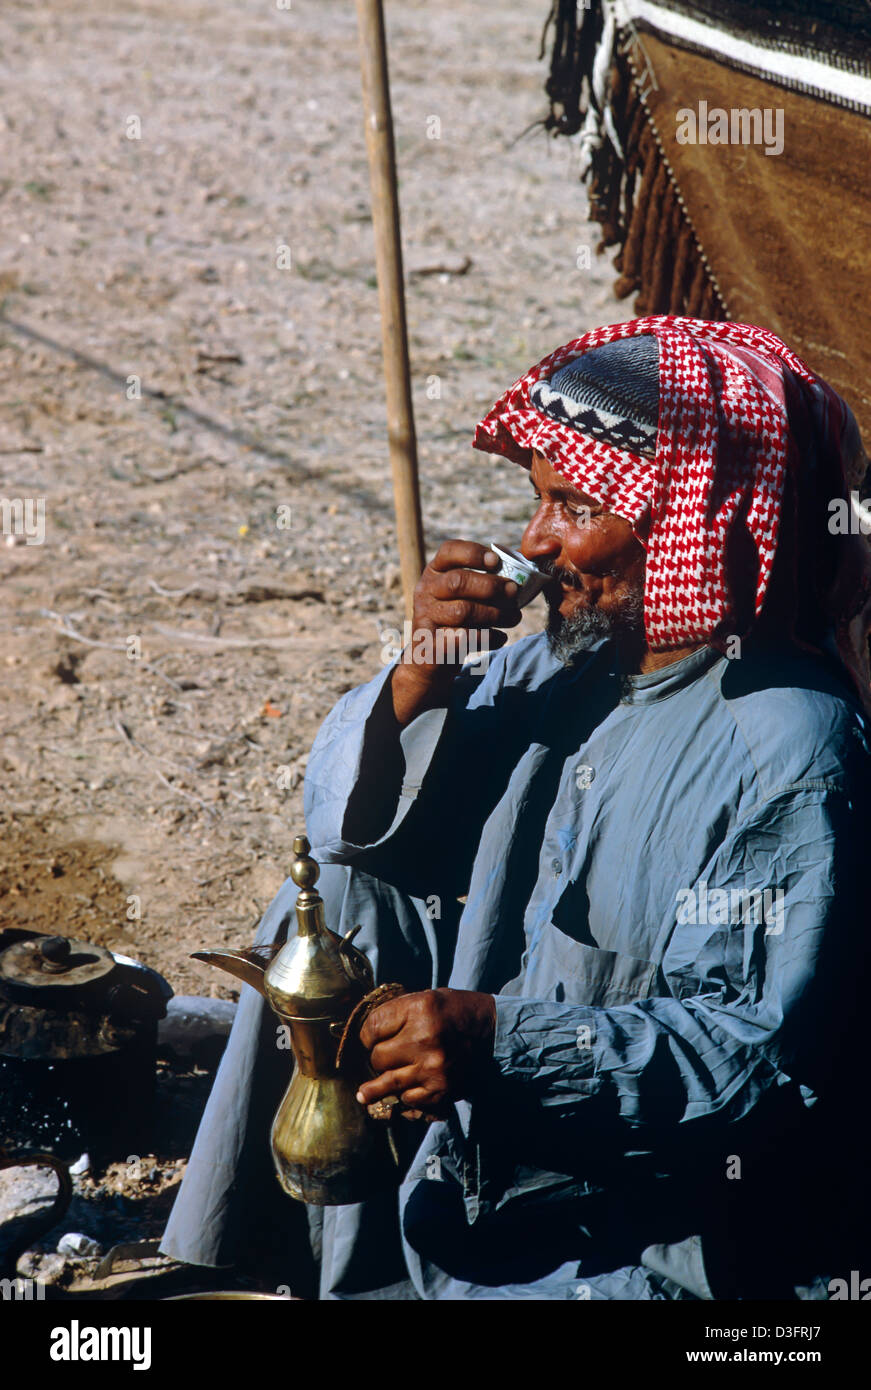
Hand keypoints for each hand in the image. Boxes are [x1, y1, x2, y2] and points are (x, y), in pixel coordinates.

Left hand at [357, 987, 496, 1117]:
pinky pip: (408, 1099)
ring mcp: (433, 1067)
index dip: (367, 1035)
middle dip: (378, 1057)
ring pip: (388, 1082)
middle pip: (378, 1057)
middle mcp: (425, 1039)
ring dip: (380, 1085)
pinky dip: (404, 1095)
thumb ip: (397, 1013)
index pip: (372, 1028)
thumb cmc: (453, 1012)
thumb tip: (365, 1035)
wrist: (491, 1031)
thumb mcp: (426, 998)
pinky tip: (404, 1090)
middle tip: (387, 1055)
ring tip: (364, 1094)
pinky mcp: (441, 1089)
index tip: (370, 1038)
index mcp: (419, 1009)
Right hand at [390, 540, 521, 725]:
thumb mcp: (465, 596)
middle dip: (491, 586)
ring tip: (514, 617)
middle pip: (458, 582)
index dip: (473, 552)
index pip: (448, 551)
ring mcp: (425, 618)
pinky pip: (464, 638)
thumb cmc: (457, 620)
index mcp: (435, 572)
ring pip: (463, 611)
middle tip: (513, 592)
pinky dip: (488, 637)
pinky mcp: (431, 644)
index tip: (496, 561)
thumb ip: (487, 581)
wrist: (431, 658)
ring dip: (495, 614)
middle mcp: (425, 591)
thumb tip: (524, 568)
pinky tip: (500, 637)